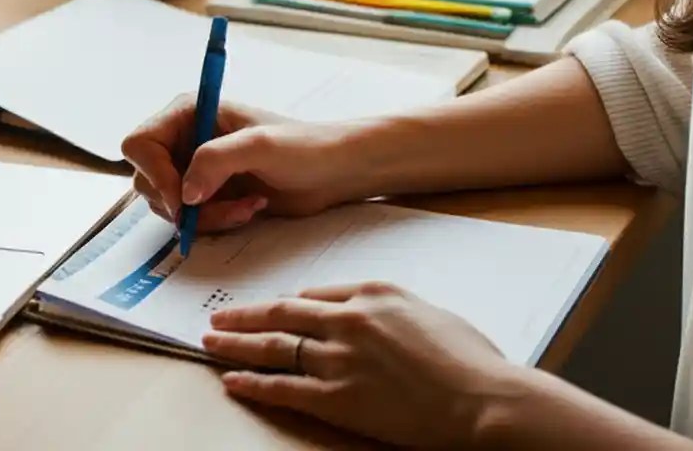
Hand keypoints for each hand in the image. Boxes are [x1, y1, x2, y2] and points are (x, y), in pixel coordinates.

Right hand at [121, 96, 366, 231]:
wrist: (333, 171)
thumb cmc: (305, 146)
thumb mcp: (259, 146)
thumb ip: (215, 160)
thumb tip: (183, 194)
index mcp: (189, 112)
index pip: (140, 144)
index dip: (154, 174)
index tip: (182, 199)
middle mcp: (184, 139)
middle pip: (148, 181)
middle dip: (185, 202)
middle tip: (223, 204)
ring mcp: (194, 169)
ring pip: (169, 206)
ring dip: (206, 216)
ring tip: (247, 204)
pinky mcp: (207, 195)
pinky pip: (191, 220)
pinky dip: (216, 222)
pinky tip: (250, 208)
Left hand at [202, 282, 515, 447]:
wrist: (482, 399)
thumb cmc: (470, 360)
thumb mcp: (430, 314)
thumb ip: (391, 309)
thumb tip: (368, 314)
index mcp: (372, 293)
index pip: (316, 294)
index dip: (287, 303)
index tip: (270, 308)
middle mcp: (348, 319)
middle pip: (283, 313)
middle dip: (245, 316)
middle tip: (219, 318)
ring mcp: (338, 358)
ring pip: (273, 346)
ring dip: (236, 345)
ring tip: (210, 342)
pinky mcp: (335, 397)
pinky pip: (282, 387)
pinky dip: (252, 383)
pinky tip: (231, 380)